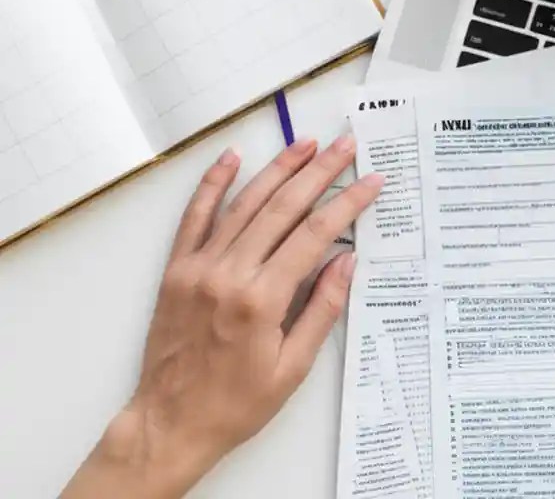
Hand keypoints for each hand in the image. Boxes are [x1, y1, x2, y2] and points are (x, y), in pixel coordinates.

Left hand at [61, 138, 382, 498]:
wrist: (171, 423)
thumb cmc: (237, 403)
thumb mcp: (294, 366)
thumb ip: (322, 308)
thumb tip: (346, 260)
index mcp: (262, 299)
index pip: (314, 235)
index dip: (347, 204)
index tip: (371, 182)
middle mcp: (228, 274)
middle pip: (282, 208)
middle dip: (319, 173)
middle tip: (345, 146)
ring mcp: (198, 268)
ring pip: (243, 204)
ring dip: (277, 170)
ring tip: (304, 143)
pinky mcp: (176, 270)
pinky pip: (195, 217)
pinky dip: (213, 184)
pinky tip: (232, 158)